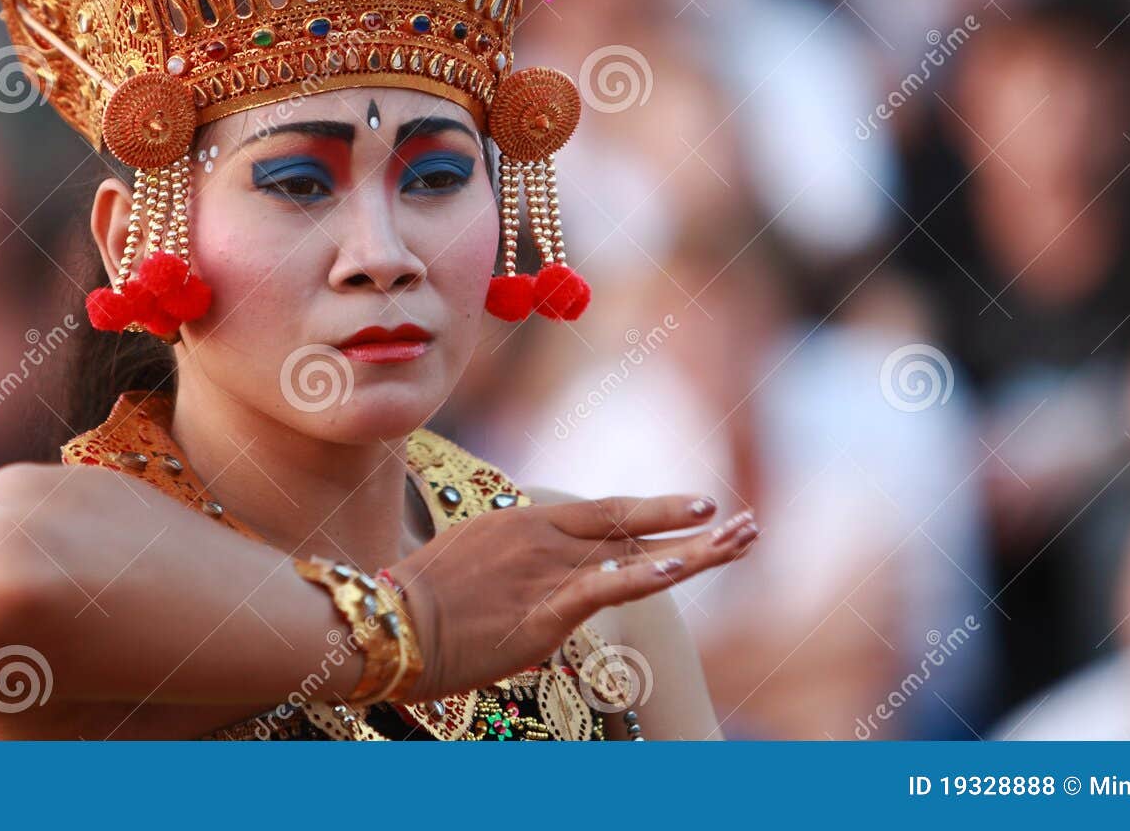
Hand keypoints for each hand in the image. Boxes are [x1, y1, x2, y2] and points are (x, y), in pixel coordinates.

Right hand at [388, 495, 757, 701]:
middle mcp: (546, 539)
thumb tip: (528, 564)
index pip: (606, 513)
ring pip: (635, 557)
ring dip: (693, 553)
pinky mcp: (543, 611)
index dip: (655, 511)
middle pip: (633, 527)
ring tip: (738, 542)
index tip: (697, 507)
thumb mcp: (472, 556)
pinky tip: (675, 571)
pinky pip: (604, 591)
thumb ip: (511, 554)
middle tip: (740, 520)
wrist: (389, 622)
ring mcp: (547, 572)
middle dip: (689, 525)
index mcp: (530, 522)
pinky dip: (642, 579)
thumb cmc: (420, 597)